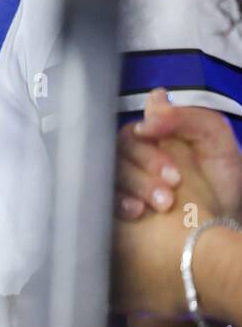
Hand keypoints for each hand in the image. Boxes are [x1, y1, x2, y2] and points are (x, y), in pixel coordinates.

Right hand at [114, 88, 241, 220]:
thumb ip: (187, 118)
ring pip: (111, 169)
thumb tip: (152, 101)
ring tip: (164, 204)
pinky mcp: (114, 202)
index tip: (156, 134)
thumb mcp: (215, 142)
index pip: (139, 119)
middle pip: (122, 145)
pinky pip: (102, 195)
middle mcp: (135, 152)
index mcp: (157, 133)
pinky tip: (138, 211)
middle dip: (147, 162)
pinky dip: (119, 201)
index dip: (147, 125)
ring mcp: (122, 178)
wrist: (224, 225)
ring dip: (137, 184)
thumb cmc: (219, 182)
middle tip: (175, 182)